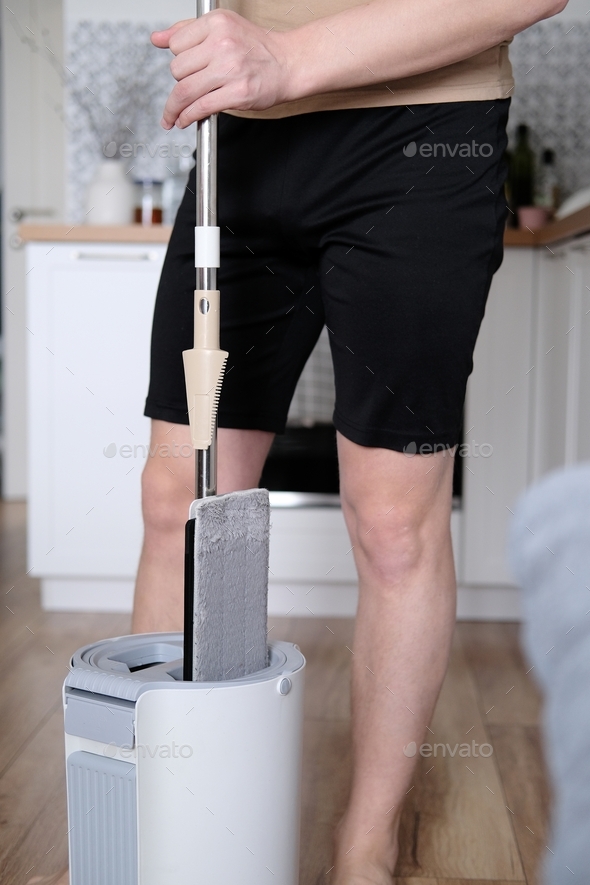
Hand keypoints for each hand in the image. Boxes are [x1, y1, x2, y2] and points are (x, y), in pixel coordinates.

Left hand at [152, 12, 293, 127]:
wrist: (288, 64)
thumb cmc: (257, 48)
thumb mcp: (222, 28)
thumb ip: (187, 31)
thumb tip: (157, 38)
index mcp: (217, 24)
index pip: (176, 44)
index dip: (177, 59)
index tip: (180, 72)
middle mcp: (222, 43)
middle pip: (177, 69)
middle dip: (179, 83)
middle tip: (187, 90)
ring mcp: (230, 69)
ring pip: (184, 90)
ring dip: (174, 108)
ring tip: (173, 115)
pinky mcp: (237, 93)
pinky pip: (201, 107)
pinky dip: (188, 117)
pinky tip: (184, 120)